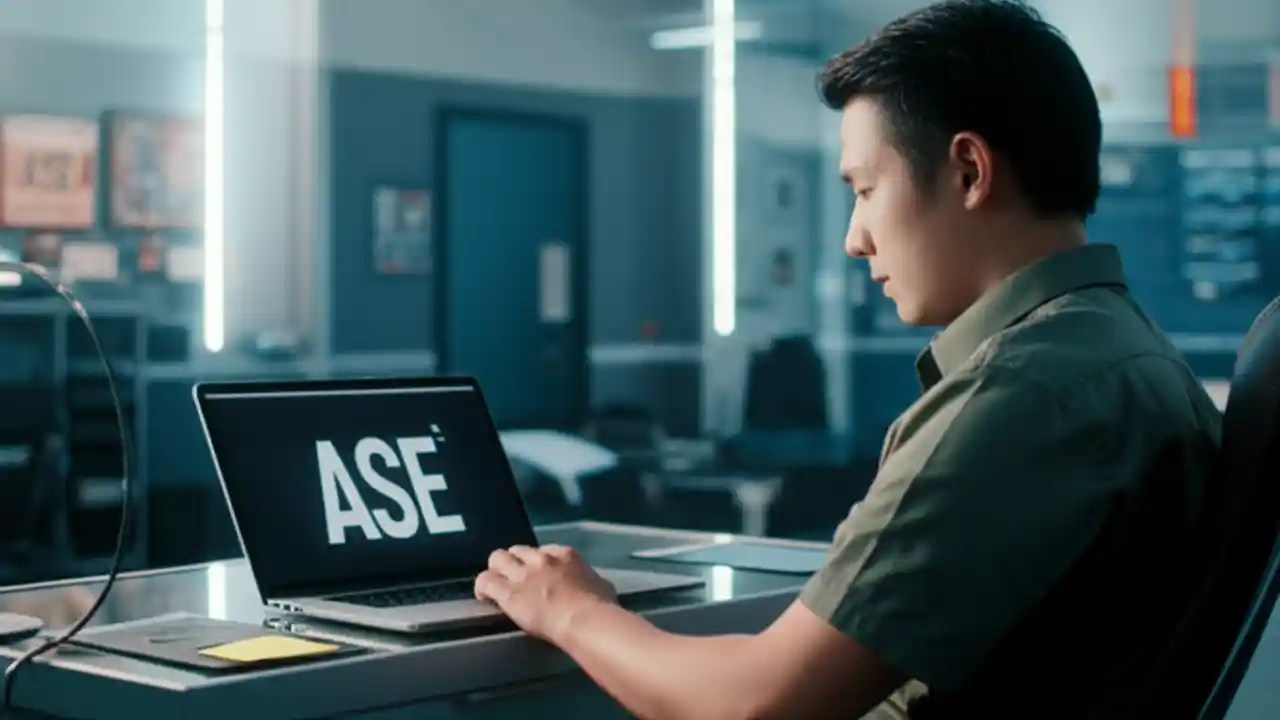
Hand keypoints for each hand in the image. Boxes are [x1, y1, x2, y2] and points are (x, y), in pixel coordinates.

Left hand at [474, 544, 616, 642]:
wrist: (584, 619)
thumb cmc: (599, 607)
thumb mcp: (602, 586)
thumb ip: (593, 582)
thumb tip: (598, 587)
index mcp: (565, 555)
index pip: (542, 550)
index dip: (537, 563)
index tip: (538, 575)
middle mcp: (541, 559)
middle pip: (517, 551)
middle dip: (514, 564)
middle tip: (515, 580)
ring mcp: (522, 574)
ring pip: (497, 558)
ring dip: (496, 571)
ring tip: (497, 585)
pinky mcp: (508, 592)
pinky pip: (485, 581)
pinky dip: (483, 588)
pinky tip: (485, 597)